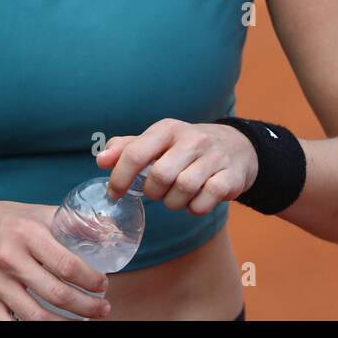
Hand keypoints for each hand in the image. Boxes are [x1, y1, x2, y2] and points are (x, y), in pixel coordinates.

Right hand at [0, 200, 110, 320]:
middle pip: (56, 294)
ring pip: (37, 316)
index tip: (102, 284)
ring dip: (67, 324)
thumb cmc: (1, 220)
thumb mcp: (33, 212)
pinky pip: (11, 325)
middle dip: (86, 306)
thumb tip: (104, 231)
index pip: (66, 264)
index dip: (90, 280)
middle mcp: (10, 259)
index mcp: (26, 233)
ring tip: (84, 321)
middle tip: (102, 308)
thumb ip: (66, 222)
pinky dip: (34, 329)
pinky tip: (51, 326)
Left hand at [95, 118, 258, 214]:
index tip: (115, 193)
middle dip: (153, 192)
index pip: (136, 153)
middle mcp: (192, 139)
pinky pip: (204, 202)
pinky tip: (195, 200)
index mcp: (168, 129)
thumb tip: (100, 159)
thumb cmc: (186, 148)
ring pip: (182, 190)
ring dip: (173, 203)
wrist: (236, 146)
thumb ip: (128, 148)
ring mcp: (214, 157)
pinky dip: (194, 208)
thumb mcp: (158, 141)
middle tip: (157, 192)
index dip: (120, 177)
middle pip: (160, 176)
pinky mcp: (230, 177)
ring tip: (176, 197)